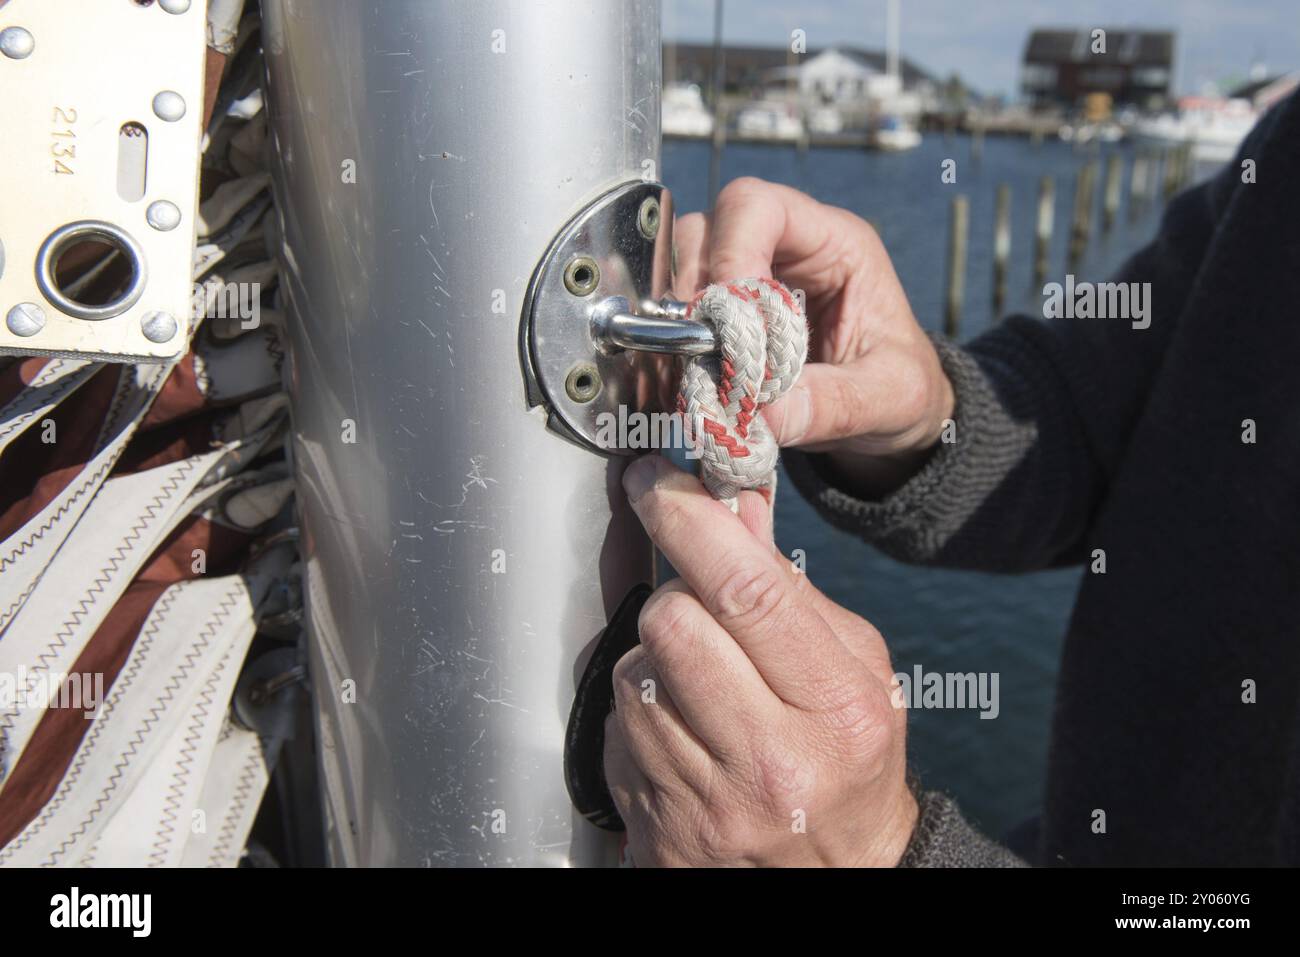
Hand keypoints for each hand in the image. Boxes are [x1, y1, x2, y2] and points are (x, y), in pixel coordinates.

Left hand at [604, 455, 916, 865]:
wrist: (838, 877)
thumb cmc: (850, 761)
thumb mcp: (855, 667)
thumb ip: (790, 585)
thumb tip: (733, 501)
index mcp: (837, 709)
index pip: (745, 589)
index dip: (687, 518)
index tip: (654, 479)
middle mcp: (770, 762)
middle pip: (671, 622)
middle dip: (676, 595)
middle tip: (702, 611)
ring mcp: (707, 804)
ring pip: (630, 673)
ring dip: (654, 660)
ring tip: (700, 684)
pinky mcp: (658, 830)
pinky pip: (617, 730)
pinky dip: (640, 715)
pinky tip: (682, 732)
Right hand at [674, 177, 954, 493]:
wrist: (889, 422)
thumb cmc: (901, 392)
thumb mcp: (887, 400)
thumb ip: (832, 404)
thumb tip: (763, 412)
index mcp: (835, 244)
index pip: (758, 206)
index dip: (730, 253)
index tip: (729, 322)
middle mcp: (783, 249)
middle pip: (705, 230)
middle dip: (696, 294)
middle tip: (706, 356)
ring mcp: (747, 278)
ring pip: (680, 267)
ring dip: (680, 320)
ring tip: (701, 373)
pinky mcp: (725, 316)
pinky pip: (677, 311)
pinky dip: (675, 346)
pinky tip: (694, 382)